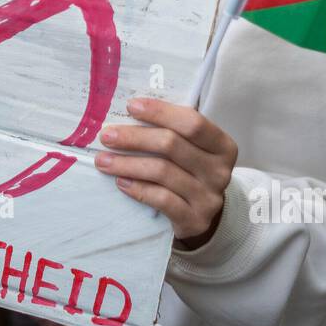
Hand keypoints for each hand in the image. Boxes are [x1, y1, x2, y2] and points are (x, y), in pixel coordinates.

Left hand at [95, 98, 236, 249]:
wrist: (202, 217)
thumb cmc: (189, 173)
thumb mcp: (191, 150)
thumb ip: (172, 130)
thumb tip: (130, 110)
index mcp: (222, 145)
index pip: (192, 122)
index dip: (160, 112)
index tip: (131, 106)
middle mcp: (220, 171)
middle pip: (171, 145)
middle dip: (134, 138)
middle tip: (106, 135)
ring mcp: (209, 197)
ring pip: (162, 172)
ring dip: (127, 164)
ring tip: (103, 160)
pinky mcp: (195, 220)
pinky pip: (161, 200)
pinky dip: (138, 189)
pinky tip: (120, 182)